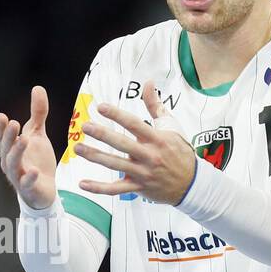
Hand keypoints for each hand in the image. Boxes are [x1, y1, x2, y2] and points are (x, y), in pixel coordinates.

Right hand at [0, 85, 56, 209]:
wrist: (44, 190)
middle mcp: (11, 163)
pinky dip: (30, 177)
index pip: (2, 138)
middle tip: (14, 123)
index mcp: (10, 150)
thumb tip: (37, 87)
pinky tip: (35, 170)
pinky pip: (27, 184)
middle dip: (8, 136)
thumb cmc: (37, 161)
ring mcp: (19, 176)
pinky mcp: (29, 189)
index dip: (1, 128)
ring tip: (24, 140)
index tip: (2, 116)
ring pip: (13, 165)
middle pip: (6, 149)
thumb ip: (37, 114)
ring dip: (17, 152)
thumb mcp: (38, 135)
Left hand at [74, 81, 195, 205]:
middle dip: (103, 134)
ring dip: (95, 157)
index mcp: (157, 139)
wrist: (192, 183)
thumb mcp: (171, 125)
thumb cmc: (180, 151)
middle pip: (122, 144)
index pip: (134, 124)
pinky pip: (116, 189)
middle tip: (85, 126)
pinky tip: (83, 183)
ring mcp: (143, 173)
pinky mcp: (138, 187)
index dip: (117, 115)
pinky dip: (99, 188)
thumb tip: (148, 82)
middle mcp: (149, 156)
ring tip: (78, 148)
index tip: (101, 107)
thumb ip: (155, 105)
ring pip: (115, 164)